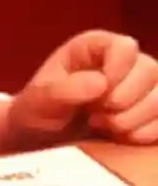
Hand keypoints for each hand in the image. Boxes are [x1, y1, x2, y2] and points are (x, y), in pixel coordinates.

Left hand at [0, 30, 157, 155]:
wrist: (42, 139)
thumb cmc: (38, 112)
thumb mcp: (37, 102)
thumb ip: (61, 90)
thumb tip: (100, 82)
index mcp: (93, 47)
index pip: (125, 46)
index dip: (118, 70)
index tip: (100, 92)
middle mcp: (123, 62)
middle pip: (150, 70)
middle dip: (125, 100)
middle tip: (95, 117)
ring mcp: (141, 86)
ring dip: (136, 118)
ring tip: (105, 127)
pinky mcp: (150, 111)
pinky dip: (149, 131)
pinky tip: (125, 137)